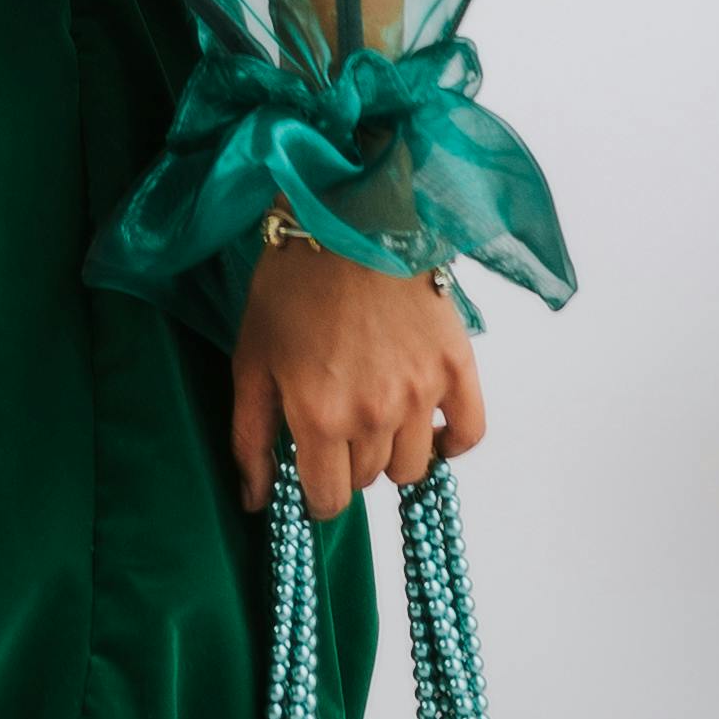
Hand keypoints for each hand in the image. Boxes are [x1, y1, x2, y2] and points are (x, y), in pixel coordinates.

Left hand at [232, 237, 484, 521]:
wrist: (349, 214)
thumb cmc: (291, 283)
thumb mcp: (252, 357)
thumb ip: (250, 437)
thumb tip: (255, 504)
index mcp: (319, 416)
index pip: (328, 500)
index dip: (316, 494)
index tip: (312, 471)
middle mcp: (374, 414)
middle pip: (367, 479)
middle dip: (347, 459)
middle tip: (337, 415)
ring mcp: (421, 393)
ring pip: (411, 466)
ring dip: (391, 450)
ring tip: (375, 410)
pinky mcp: (456, 367)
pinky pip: (467, 434)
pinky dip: (450, 441)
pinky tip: (428, 427)